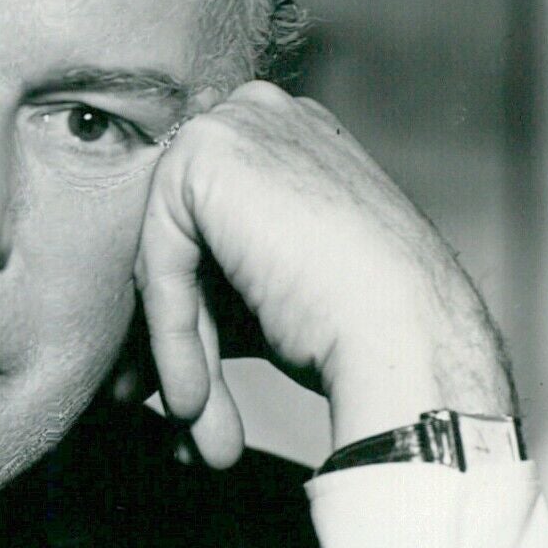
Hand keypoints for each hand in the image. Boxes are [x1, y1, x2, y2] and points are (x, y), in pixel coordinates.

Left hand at [134, 81, 515, 465]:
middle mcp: (259, 116)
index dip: (192, 320)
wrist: (405, 335)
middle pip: (184, 248)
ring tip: (200, 431)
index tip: (187, 398)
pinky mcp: (203, 157)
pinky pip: (162, 265)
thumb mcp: (270, 291)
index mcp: (286, 139)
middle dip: (179, 344)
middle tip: (186, 421)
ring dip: (184, 357)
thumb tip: (142, 343)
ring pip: (171, 262)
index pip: (207, 233)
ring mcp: (234, 125)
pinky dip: (175, 337)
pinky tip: (193, 400)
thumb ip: (214, 281)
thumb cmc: (358, 329)